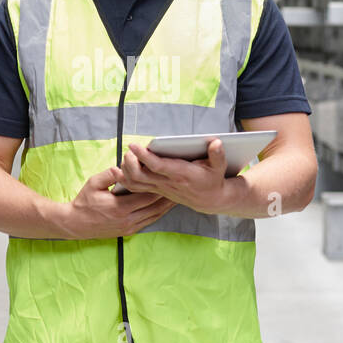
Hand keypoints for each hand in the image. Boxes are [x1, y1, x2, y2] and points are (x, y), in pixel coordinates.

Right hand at [57, 167, 175, 238]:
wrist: (76, 224)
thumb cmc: (84, 202)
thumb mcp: (93, 184)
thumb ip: (109, 174)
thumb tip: (122, 167)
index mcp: (120, 207)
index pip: (146, 196)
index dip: (160, 187)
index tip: (169, 177)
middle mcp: (127, 219)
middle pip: (155, 207)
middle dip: (168, 196)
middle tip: (180, 186)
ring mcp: (129, 227)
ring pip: (155, 216)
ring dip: (167, 206)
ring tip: (178, 195)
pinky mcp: (129, 231)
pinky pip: (149, 221)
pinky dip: (158, 213)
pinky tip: (165, 207)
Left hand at [114, 138, 236, 214]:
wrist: (210, 200)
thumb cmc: (213, 179)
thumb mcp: (220, 167)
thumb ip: (217, 155)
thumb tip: (217, 142)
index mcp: (180, 174)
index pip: (157, 166)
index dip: (144, 156)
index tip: (134, 145)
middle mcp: (167, 182)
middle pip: (139, 175)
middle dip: (130, 162)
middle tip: (129, 150)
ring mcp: (160, 188)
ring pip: (134, 183)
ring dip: (125, 170)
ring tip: (126, 157)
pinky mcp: (156, 190)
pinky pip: (135, 187)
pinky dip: (125, 179)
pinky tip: (122, 169)